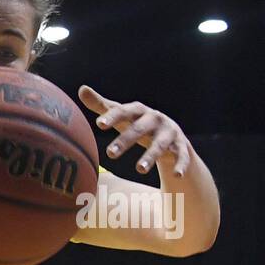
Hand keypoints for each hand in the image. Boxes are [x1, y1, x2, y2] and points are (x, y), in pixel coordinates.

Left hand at [78, 87, 192, 176]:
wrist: (170, 135)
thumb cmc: (138, 124)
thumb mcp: (122, 116)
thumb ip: (102, 105)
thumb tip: (82, 89)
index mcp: (139, 111)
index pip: (124, 111)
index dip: (112, 117)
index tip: (99, 124)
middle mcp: (155, 119)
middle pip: (139, 129)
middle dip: (126, 140)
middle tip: (109, 153)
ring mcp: (169, 132)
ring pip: (160, 144)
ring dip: (151, 156)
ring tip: (139, 169)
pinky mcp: (181, 146)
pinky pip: (181, 155)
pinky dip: (180, 164)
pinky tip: (177, 175)